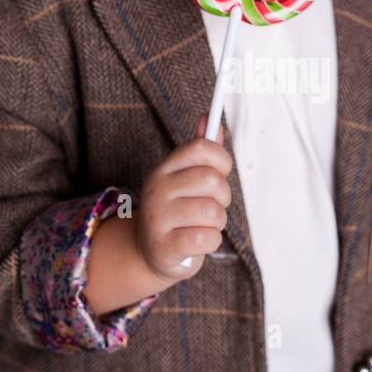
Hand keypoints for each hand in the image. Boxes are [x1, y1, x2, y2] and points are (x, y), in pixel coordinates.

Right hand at [134, 113, 232, 282]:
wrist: (148, 254)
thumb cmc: (177, 213)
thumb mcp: (185, 179)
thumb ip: (200, 150)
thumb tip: (211, 118)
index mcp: (164, 169)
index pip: (200, 148)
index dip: (221, 159)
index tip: (221, 172)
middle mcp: (157, 189)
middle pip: (211, 180)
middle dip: (223, 196)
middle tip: (213, 205)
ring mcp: (157, 218)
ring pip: (212, 211)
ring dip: (218, 222)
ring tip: (203, 225)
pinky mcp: (164, 246)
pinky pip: (206, 238)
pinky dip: (211, 241)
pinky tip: (198, 242)